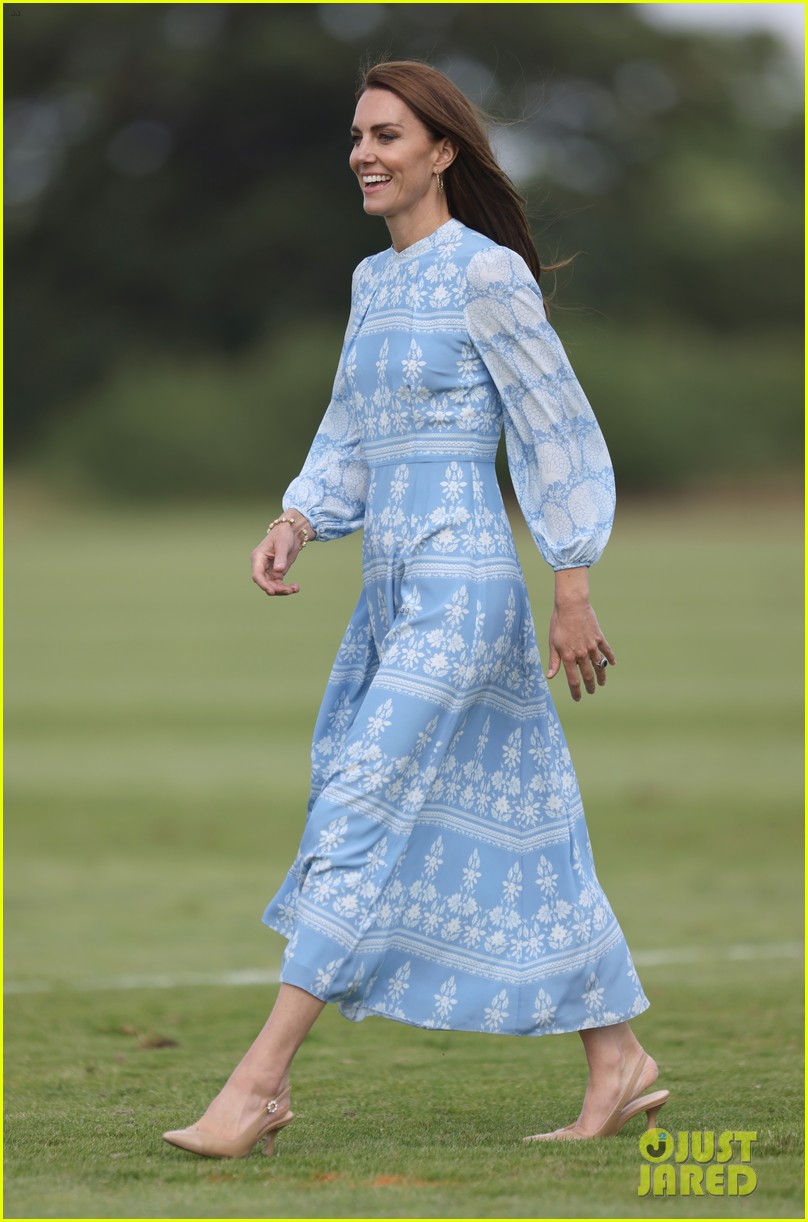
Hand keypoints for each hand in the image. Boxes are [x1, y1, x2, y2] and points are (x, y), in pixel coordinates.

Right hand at [251, 511, 311, 595]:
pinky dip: (287, 588)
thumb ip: (280, 557)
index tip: (272, 592)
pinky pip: (279, 585)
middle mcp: (261, 566)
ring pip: (272, 586)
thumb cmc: (283, 534)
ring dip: (283, 590)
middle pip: (265, 583)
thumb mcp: (282, 544)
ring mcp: (269, 570)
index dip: (263, 584)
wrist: (291, 532)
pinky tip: (296, 587)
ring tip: (295, 588)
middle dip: (276, 589)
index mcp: (258, 557)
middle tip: (290, 590)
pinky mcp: (277, 573)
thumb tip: (278, 570)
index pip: (257, 574)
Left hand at [546, 569, 615, 700]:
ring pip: (599, 665)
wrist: (571, 605)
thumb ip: (553, 661)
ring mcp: (592, 646)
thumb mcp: (553, 643)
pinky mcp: (599, 637)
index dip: (575, 691)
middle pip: (587, 675)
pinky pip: (607, 651)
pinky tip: (612, 664)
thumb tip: (549, 676)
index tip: (577, 698)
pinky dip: (610, 658)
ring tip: (602, 683)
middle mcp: (581, 654)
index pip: (573, 680)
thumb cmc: (559, 623)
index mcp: (568, 657)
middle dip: (590, 686)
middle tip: (591, 692)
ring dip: (601, 676)